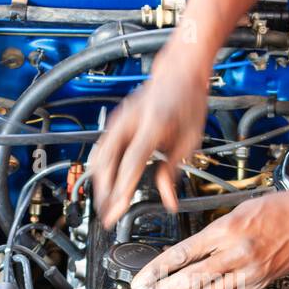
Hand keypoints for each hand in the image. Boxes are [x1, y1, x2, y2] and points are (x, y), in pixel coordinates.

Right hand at [87, 49, 212, 227]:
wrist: (179, 72)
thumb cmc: (188, 101)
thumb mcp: (190, 140)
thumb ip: (173, 172)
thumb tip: (169, 201)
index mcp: (153, 123)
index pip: (131, 163)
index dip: (122, 190)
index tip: (116, 211)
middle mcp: (130, 120)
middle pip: (108, 162)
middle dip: (105, 192)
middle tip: (108, 215)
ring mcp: (119, 119)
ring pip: (99, 156)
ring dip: (100, 183)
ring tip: (105, 205)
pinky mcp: (115, 121)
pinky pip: (101, 149)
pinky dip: (100, 169)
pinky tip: (103, 184)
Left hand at [131, 183, 288, 288]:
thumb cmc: (277, 208)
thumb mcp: (236, 212)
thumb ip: (211, 235)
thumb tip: (186, 254)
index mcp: (227, 230)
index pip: (182, 255)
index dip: (157, 271)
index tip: (142, 280)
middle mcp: (238, 253)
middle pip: (191, 280)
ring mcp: (251, 271)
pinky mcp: (261, 282)